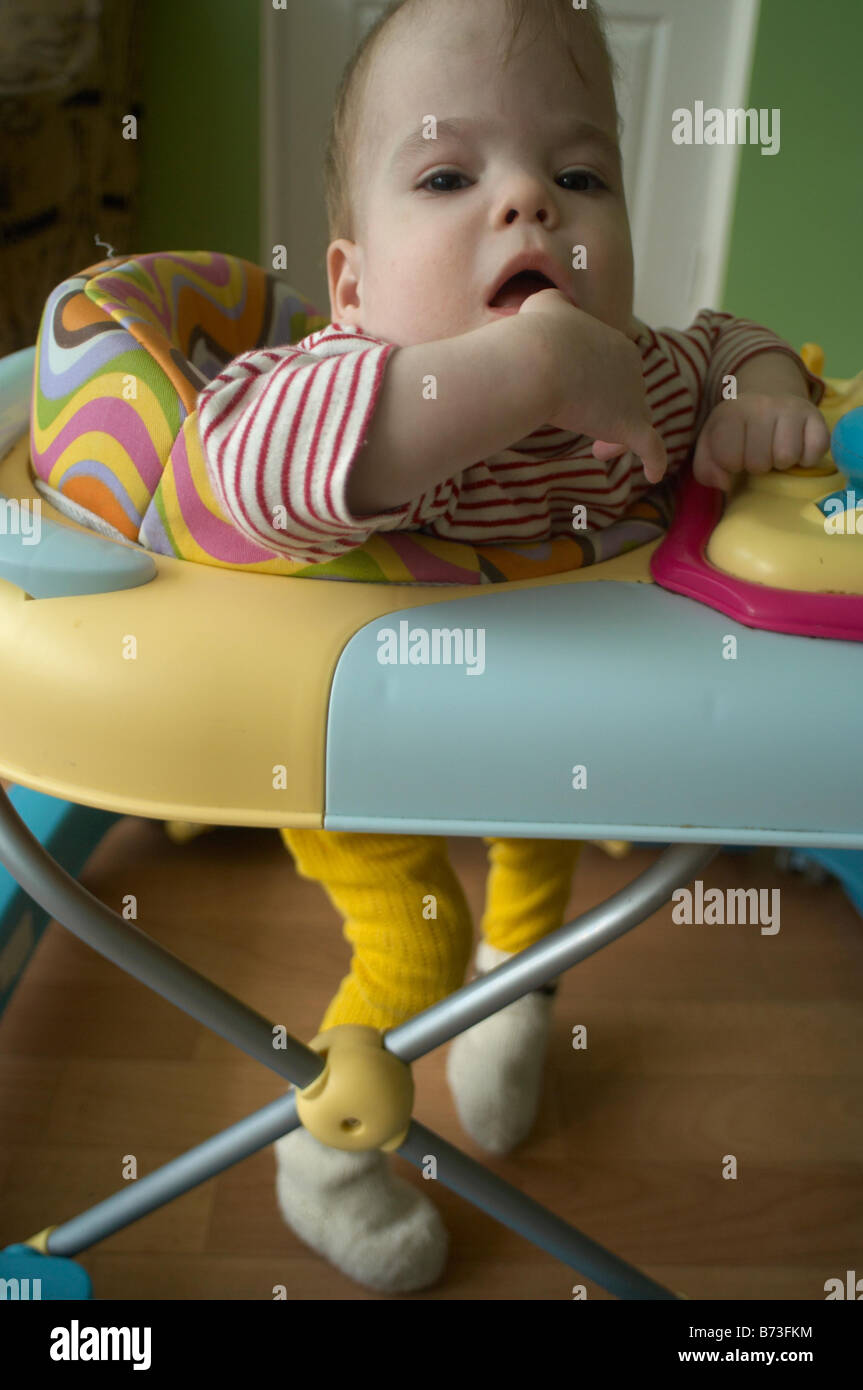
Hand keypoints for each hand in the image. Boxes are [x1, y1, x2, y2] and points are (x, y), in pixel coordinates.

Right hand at [518, 289, 666, 484]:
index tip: (575, 395)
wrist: (538, 360)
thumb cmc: (534, 334)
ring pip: (637, 419)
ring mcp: (634, 397)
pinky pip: (652, 448)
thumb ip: (554, 306)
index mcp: (616, 343)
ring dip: (618, 435)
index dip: (597, 384)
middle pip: (627, 394)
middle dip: (607, 409)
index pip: (615, 368)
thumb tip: (553, 308)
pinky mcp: (630, 426)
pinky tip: (653, 474)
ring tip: (599, 451)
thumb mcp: (544, 305)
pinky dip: (654, 461)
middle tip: (582, 421)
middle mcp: (633, 367)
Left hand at [692, 394, 830, 491]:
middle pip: (759, 462)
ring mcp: (792, 408)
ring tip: (775, 450)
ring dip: (781, 462)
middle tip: (758, 452)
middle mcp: (762, 405)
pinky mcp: (816, 415)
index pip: (729, 458)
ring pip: (787, 457)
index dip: (731, 465)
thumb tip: (725, 484)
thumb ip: (705, 469)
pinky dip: (807, 458)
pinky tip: (797, 448)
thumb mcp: (711, 444)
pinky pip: (815, 450)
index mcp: (731, 412)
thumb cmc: (737, 429)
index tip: (735, 455)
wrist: (768, 394)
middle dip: (757, 465)